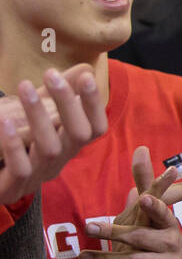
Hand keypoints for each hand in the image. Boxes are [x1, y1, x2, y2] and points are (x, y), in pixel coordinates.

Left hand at [0, 65, 106, 203]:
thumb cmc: (12, 144)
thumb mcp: (37, 116)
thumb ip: (58, 96)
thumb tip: (85, 69)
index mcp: (68, 147)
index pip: (96, 127)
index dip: (95, 104)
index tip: (86, 77)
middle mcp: (59, 163)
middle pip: (78, 135)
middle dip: (68, 103)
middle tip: (51, 74)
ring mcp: (37, 178)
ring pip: (50, 149)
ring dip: (39, 116)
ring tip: (25, 88)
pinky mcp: (12, 190)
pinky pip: (20, 169)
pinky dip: (15, 145)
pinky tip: (6, 121)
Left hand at [79, 148, 181, 258]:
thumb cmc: (165, 246)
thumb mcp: (158, 218)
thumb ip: (148, 185)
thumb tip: (140, 149)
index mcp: (170, 227)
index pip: (163, 213)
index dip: (154, 207)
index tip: (143, 199)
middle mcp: (173, 244)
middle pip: (139, 237)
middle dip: (113, 232)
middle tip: (89, 226)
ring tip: (83, 256)